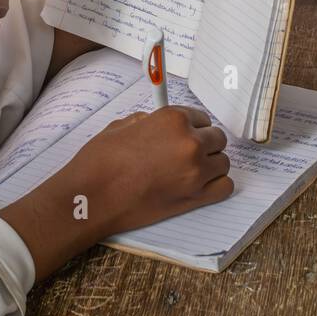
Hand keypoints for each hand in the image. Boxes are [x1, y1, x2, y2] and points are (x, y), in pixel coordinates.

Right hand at [65, 105, 231, 235]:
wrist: (92, 197)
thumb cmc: (100, 162)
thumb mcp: (121, 127)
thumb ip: (148, 121)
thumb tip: (157, 124)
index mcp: (172, 119)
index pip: (201, 117)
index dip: (192, 126)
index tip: (185, 133)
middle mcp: (189, 143)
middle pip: (216, 139)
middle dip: (204, 143)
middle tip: (186, 152)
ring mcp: (195, 172)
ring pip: (223, 163)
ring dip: (210, 164)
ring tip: (190, 170)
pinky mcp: (194, 198)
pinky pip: (224, 187)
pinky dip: (216, 185)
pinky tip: (200, 185)